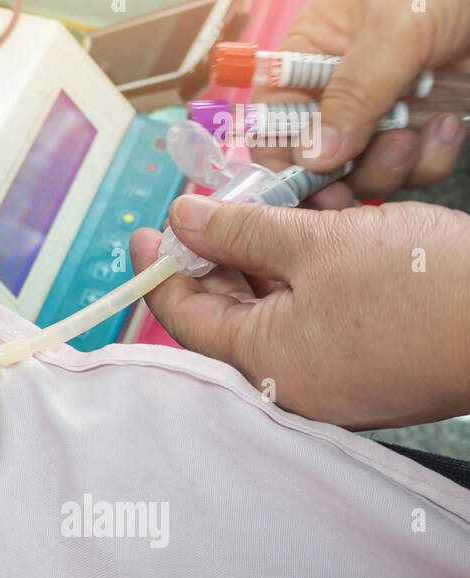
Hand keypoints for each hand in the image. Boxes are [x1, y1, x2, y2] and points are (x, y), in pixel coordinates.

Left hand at [129, 195, 469, 428]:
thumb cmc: (428, 290)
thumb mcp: (318, 242)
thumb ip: (240, 231)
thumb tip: (184, 219)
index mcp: (264, 362)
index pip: (185, 316)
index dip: (162, 268)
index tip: (149, 231)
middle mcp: (294, 379)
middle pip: (234, 306)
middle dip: (227, 248)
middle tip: (224, 201)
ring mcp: (336, 374)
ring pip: (284, 300)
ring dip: (281, 247)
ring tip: (296, 198)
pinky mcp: (372, 361)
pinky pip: (325, 309)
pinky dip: (321, 266)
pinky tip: (339, 220)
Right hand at [254, 0, 469, 207]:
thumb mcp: (393, 26)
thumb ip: (353, 94)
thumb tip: (312, 158)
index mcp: (309, 55)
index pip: (273, 122)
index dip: (282, 160)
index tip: (308, 188)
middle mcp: (341, 86)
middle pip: (321, 158)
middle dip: (348, 170)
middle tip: (379, 160)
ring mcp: (386, 104)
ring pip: (369, 167)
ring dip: (396, 165)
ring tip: (421, 132)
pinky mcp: (428, 116)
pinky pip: (416, 162)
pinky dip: (433, 156)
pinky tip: (450, 123)